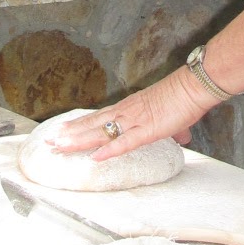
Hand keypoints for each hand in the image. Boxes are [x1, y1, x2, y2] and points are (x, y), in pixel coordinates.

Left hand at [48, 69, 207, 159]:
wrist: (194, 87)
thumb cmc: (184, 98)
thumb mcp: (173, 116)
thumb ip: (173, 128)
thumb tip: (182, 137)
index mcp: (129, 108)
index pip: (98, 118)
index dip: (79, 126)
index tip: (61, 131)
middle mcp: (126, 112)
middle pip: (92, 124)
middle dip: (70, 134)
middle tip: (49, 141)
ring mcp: (134, 121)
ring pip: (101, 132)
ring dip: (79, 140)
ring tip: (60, 146)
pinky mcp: (147, 131)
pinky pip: (125, 143)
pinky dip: (109, 150)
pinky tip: (95, 157)